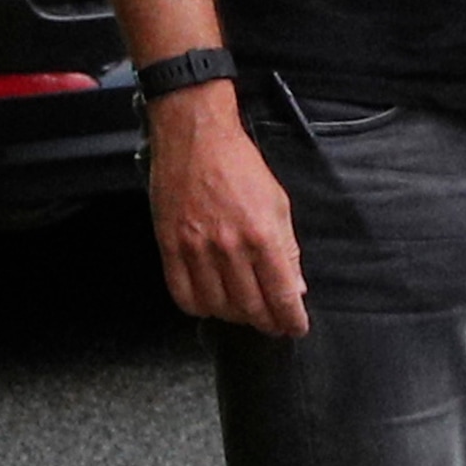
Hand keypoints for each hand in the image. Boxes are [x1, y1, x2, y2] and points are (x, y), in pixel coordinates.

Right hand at [147, 90, 307, 334]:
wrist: (195, 137)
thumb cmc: (241, 166)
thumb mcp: (278, 203)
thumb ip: (288, 249)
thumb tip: (295, 289)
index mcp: (263, 236)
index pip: (281, 295)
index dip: (291, 320)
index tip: (295, 328)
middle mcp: (229, 247)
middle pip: (250, 307)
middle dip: (266, 323)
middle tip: (272, 324)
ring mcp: (195, 248)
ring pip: (217, 306)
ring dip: (234, 316)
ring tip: (244, 311)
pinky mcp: (169, 245)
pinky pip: (182, 294)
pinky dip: (199, 307)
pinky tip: (211, 302)